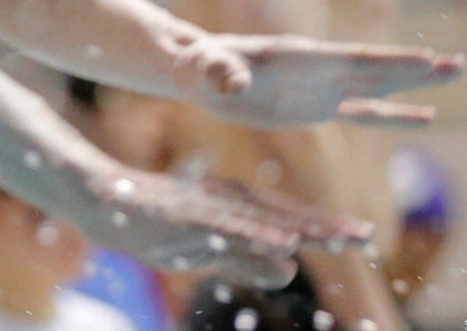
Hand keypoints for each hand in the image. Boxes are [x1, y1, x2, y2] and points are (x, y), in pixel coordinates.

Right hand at [68, 153, 372, 289]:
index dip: (325, 227)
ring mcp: (207, 207)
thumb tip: (288, 268)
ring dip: (300, 231)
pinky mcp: (186, 216)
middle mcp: (227, 200)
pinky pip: (226, 228)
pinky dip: (256, 236)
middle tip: (364, 236)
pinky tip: (279, 244)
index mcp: (235, 204)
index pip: (288, 218)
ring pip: (262, 222)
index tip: (362, 235)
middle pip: (283, 217)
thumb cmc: (156, 221)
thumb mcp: (208, 244)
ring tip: (336, 240)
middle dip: (324, 228)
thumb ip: (245, 257)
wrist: (102, 198)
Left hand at [172, 33, 464, 127]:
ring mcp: (321, 88)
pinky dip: (393, 114)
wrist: (195, 70)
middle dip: (416, 68)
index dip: (388, 61)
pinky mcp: (316, 108)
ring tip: (454, 75)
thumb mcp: (203, 69)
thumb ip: (218, 73)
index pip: (350, 59)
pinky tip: (425, 117)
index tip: (427, 59)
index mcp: (297, 57)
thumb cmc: (197, 65)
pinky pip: (362, 112)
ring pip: (377, 87)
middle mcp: (317, 69)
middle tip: (459, 64)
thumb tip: (230, 85)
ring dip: (415, 84)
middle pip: (375, 69)